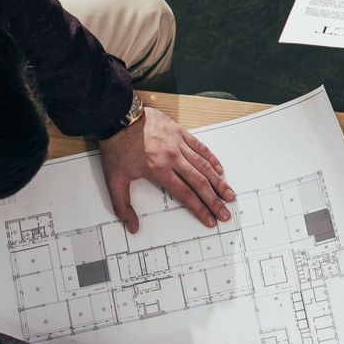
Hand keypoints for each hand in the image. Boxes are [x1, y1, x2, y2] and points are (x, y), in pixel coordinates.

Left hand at [101, 106, 234, 231]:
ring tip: (230, 194)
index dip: (200, 209)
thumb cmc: (116, 148)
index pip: (185, 194)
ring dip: (218, 182)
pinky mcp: (179, 132)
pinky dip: (211, 159)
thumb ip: (122, 205)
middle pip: (199, 183)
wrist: (118, 117)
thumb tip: (132, 226)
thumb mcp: (114, 180)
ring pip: (204, 165)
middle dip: (214, 200)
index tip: (210, 219)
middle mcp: (172, 157)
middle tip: (225, 213)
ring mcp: (178, 143)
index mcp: (158, 170)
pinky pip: (200, 147)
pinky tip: (219, 169)